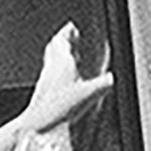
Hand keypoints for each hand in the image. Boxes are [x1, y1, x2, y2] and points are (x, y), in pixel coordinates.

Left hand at [10, 22, 114, 150]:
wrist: (38, 123)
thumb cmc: (57, 107)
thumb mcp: (88, 94)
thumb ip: (102, 84)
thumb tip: (112, 78)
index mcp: (62, 62)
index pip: (61, 39)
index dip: (67, 32)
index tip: (72, 27)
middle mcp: (51, 67)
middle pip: (54, 47)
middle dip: (63, 40)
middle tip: (71, 37)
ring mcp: (45, 78)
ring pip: (51, 58)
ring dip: (60, 53)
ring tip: (70, 54)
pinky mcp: (43, 90)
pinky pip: (50, 72)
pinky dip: (58, 68)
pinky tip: (64, 78)